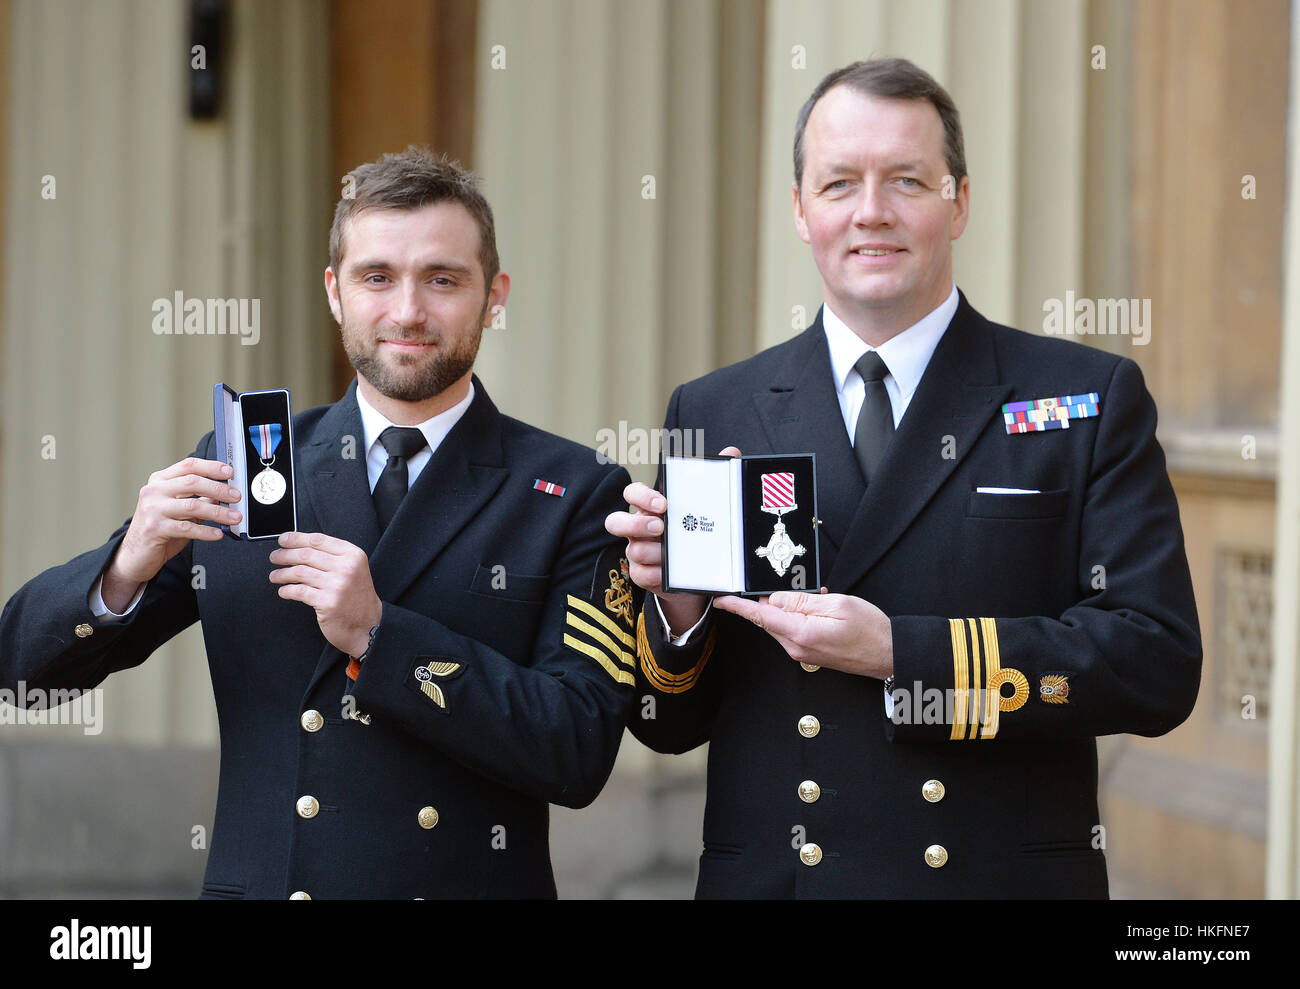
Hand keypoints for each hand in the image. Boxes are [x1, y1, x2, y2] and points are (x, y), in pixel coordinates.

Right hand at [104, 456, 242, 611]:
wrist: (136, 554)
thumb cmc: (160, 528)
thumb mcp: (180, 509)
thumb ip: (198, 499)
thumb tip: (226, 493)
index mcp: (160, 481)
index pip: (188, 466)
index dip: (211, 467)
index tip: (229, 472)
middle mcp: (153, 491)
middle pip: (192, 482)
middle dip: (219, 489)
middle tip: (236, 496)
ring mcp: (152, 509)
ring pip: (192, 505)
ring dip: (218, 512)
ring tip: (235, 518)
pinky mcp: (154, 529)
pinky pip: (186, 528)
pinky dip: (206, 531)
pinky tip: (218, 534)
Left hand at [268, 531, 381, 657]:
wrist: (369, 626)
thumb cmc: (357, 598)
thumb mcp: (354, 570)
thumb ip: (334, 557)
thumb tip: (299, 546)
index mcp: (353, 555)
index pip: (318, 540)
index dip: (296, 538)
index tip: (283, 540)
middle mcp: (347, 568)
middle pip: (306, 554)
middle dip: (285, 555)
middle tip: (275, 557)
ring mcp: (337, 585)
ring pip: (299, 572)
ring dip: (282, 574)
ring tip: (275, 576)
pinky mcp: (327, 603)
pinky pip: (299, 591)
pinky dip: (287, 590)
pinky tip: (284, 591)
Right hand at [604, 446, 740, 634]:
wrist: (695, 570)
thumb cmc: (694, 532)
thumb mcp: (702, 508)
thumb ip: (713, 480)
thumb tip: (731, 452)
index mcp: (650, 507)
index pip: (632, 493)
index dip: (641, 496)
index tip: (662, 502)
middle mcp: (638, 528)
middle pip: (616, 521)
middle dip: (635, 523)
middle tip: (660, 527)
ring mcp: (637, 551)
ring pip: (634, 550)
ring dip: (655, 552)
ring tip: (673, 555)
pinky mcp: (641, 573)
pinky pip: (641, 574)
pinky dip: (656, 574)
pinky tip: (668, 573)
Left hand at [713, 590, 893, 679]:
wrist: (889, 655)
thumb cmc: (871, 631)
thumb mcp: (837, 604)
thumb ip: (802, 601)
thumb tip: (776, 599)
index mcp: (801, 633)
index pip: (760, 616)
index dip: (738, 606)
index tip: (722, 600)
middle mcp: (797, 648)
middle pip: (769, 618)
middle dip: (774, 600)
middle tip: (795, 586)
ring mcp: (802, 653)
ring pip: (781, 624)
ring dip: (791, 608)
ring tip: (820, 600)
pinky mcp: (809, 654)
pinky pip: (793, 631)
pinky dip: (800, 617)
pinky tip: (820, 610)